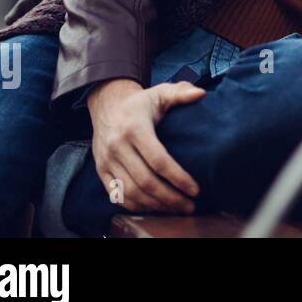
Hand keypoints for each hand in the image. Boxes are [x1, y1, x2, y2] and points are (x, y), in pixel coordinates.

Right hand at [86, 77, 204, 213]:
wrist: (107, 106)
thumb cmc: (140, 102)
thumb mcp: (160, 93)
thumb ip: (180, 92)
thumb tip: (200, 93)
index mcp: (134, 129)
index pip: (158, 160)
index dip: (178, 177)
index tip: (195, 189)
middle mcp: (117, 147)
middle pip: (145, 181)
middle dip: (170, 197)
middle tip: (190, 206)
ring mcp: (106, 161)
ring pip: (131, 191)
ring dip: (155, 205)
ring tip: (177, 209)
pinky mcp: (101, 170)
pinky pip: (117, 194)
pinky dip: (136, 205)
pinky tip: (155, 207)